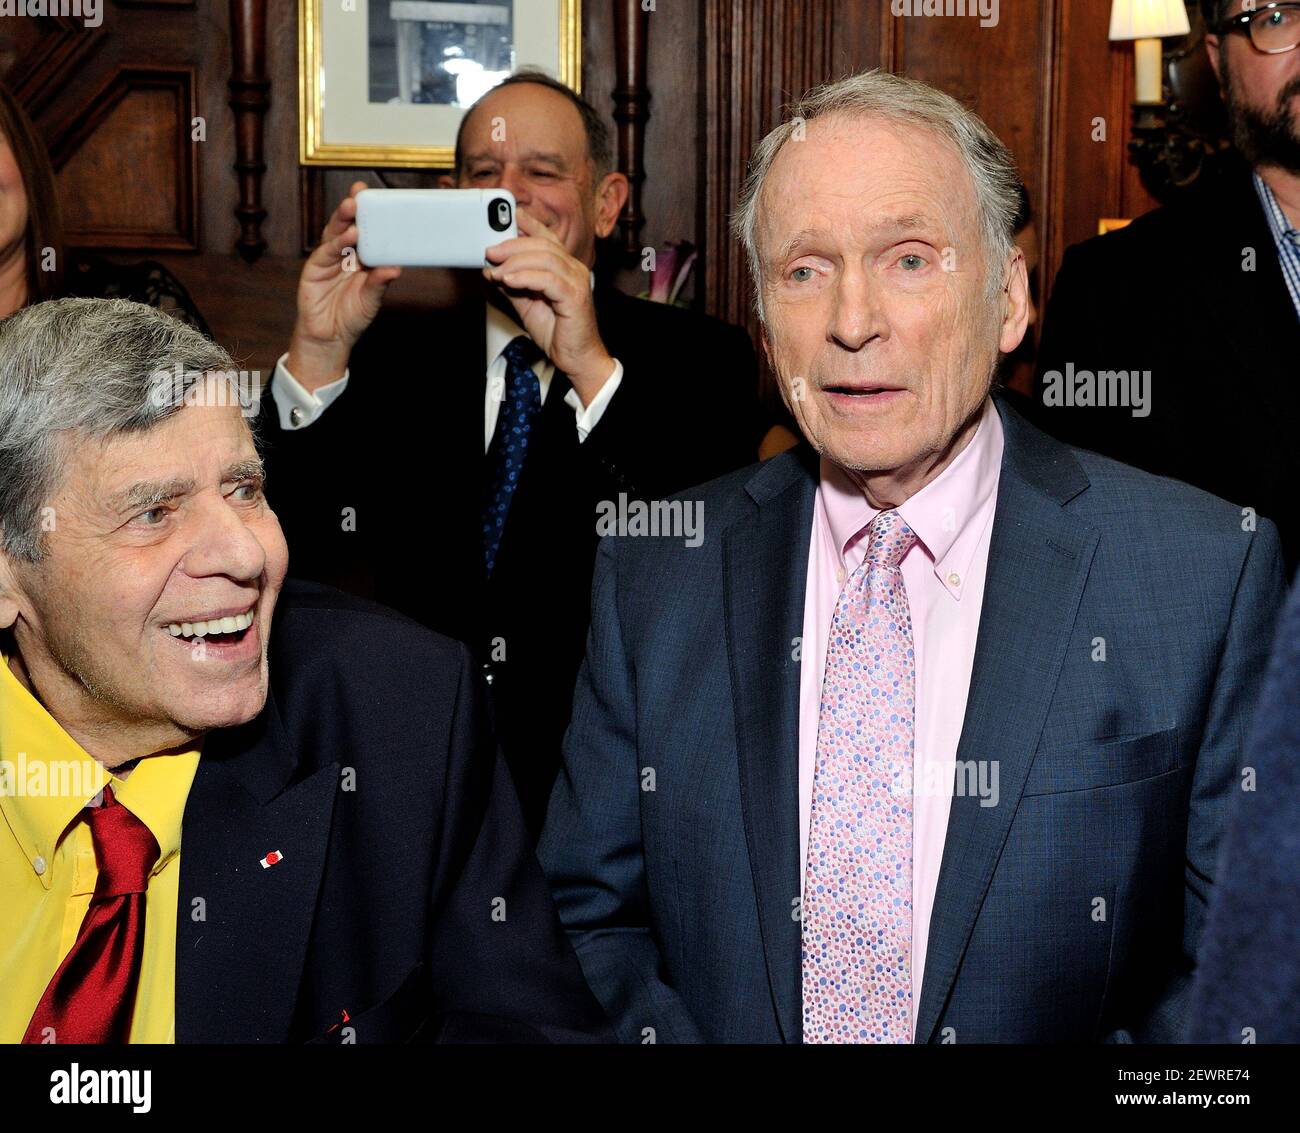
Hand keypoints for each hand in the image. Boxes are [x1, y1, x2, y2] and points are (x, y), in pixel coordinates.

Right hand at [287, 180, 401, 391]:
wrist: (330, 337)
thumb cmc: (352, 316)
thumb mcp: (372, 300)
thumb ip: (380, 282)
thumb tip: (396, 268)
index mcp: (360, 258)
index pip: (366, 232)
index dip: (370, 215)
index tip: (380, 198)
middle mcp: (344, 254)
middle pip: (347, 226)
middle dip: (353, 208)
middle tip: (361, 192)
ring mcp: (328, 259)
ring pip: (334, 234)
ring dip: (343, 220)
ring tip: (353, 207)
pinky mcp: (314, 268)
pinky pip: (325, 252)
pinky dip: (336, 243)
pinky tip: (347, 235)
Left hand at [483, 209, 615, 405]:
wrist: (576, 358)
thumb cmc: (558, 332)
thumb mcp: (527, 304)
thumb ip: (513, 285)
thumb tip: (492, 269)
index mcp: (565, 267)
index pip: (546, 237)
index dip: (527, 223)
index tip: (505, 216)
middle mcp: (574, 269)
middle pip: (542, 244)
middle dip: (511, 245)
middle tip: (489, 252)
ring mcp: (576, 281)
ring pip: (544, 258)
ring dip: (515, 262)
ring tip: (496, 272)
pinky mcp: (575, 297)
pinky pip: (548, 279)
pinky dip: (525, 277)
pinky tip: (509, 281)